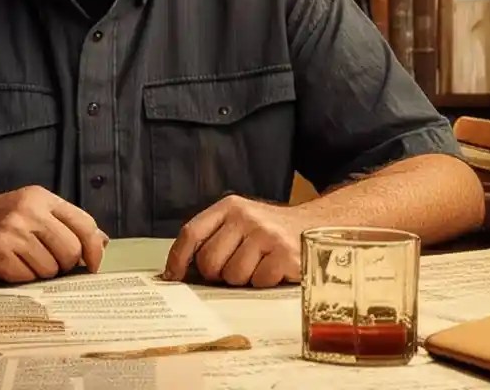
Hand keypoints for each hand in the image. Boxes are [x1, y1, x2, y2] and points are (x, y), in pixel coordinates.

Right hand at [0, 185, 107, 282]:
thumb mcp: (27, 209)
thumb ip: (63, 222)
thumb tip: (101, 241)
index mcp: (39, 197)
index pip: (84, 223)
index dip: (94, 248)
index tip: (94, 264)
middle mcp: (28, 211)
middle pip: (72, 250)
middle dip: (65, 264)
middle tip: (46, 262)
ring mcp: (13, 232)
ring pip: (52, 268)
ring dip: (41, 272)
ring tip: (21, 260)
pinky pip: (29, 278)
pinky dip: (22, 278)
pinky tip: (7, 266)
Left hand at [162, 195, 305, 287]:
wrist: (317, 226)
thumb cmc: (271, 233)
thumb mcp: (241, 223)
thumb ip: (214, 238)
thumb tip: (178, 271)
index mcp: (229, 207)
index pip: (192, 232)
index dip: (177, 258)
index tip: (172, 276)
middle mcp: (246, 216)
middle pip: (209, 261)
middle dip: (218, 274)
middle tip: (235, 268)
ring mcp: (266, 234)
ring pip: (233, 276)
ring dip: (244, 279)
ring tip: (259, 265)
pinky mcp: (284, 253)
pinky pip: (258, 282)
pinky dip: (265, 282)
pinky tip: (275, 269)